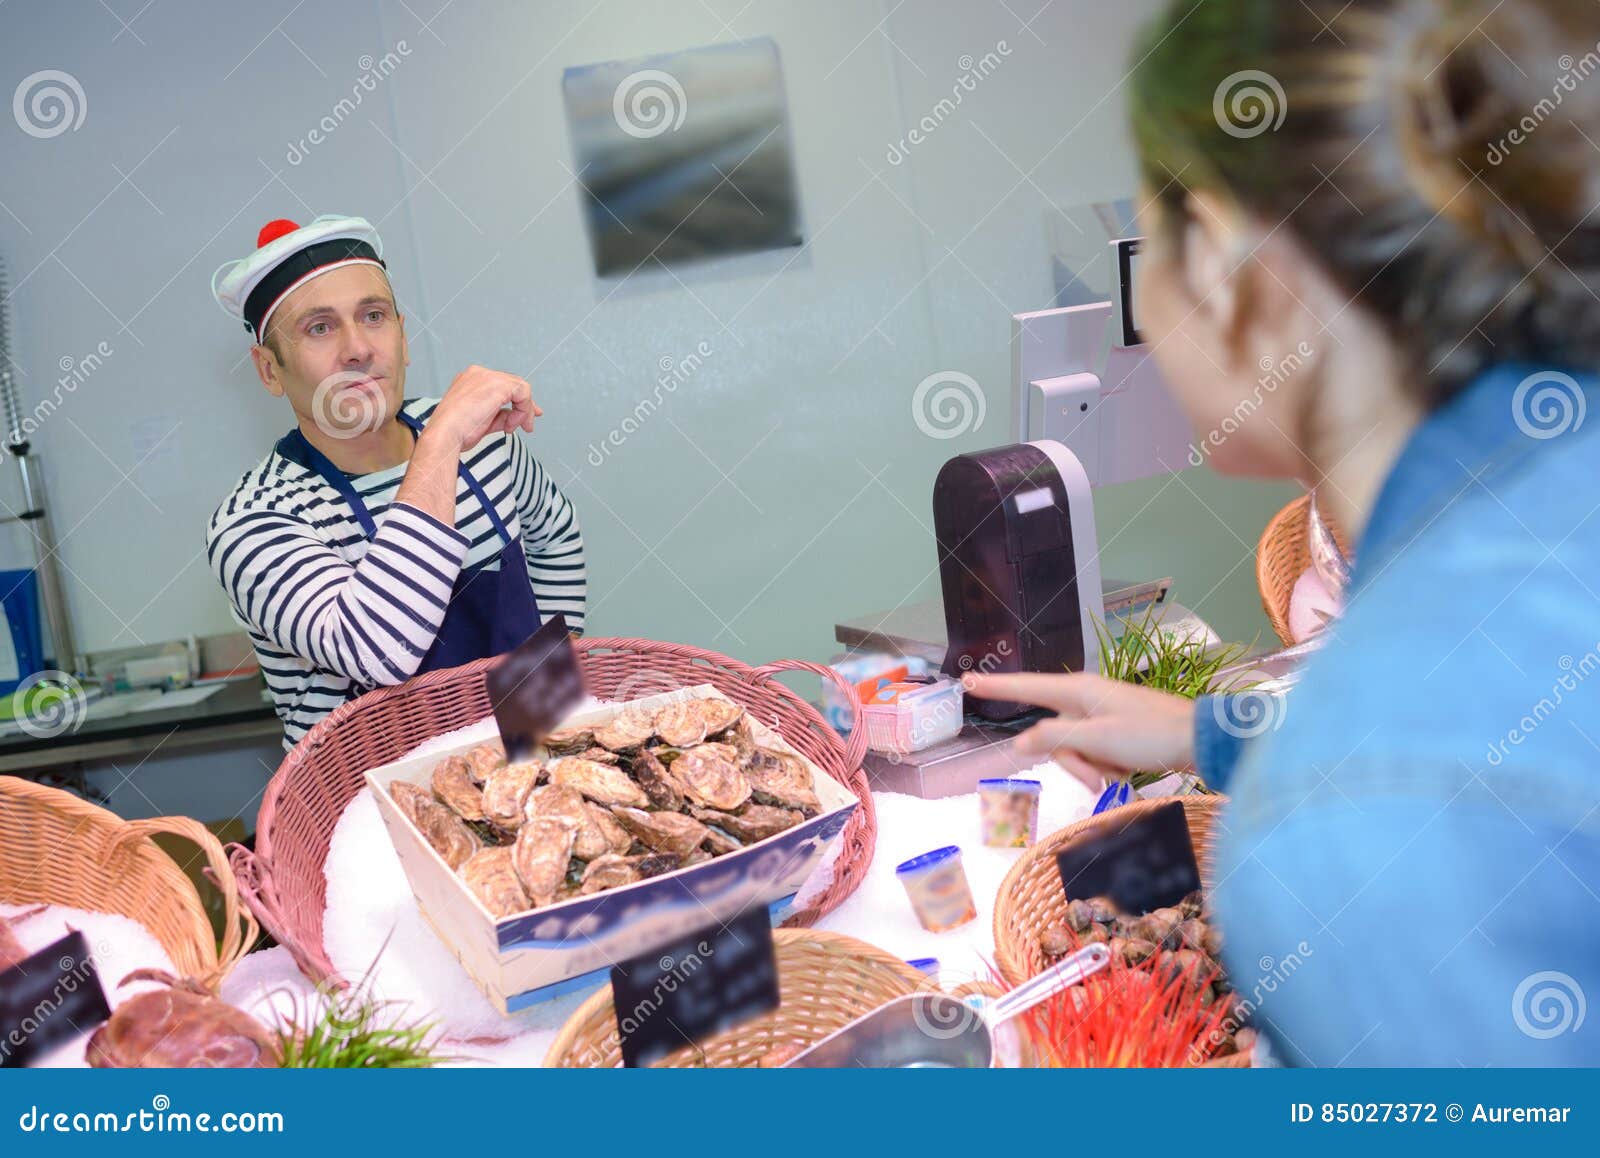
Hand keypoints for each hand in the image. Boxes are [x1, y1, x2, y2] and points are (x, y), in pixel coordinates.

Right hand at [427, 365, 542, 451]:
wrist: (446, 433)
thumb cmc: (456, 431)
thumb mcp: (483, 421)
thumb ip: (500, 415)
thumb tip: (513, 417)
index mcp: (471, 381)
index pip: (501, 386)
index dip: (516, 401)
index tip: (522, 418)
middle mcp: (479, 375)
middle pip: (513, 385)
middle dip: (524, 405)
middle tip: (527, 424)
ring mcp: (487, 376)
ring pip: (520, 388)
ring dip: (523, 411)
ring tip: (512, 427)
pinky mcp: (498, 384)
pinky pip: (523, 392)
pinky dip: (523, 410)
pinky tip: (512, 424)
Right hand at [963, 672, 1196, 790]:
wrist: (1198, 738)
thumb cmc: (1149, 735)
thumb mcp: (1097, 740)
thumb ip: (1055, 739)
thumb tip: (1020, 740)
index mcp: (1077, 691)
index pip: (1025, 687)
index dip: (995, 687)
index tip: (966, 680)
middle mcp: (1085, 698)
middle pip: (1052, 733)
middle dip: (1070, 761)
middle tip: (1096, 779)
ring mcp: (1100, 713)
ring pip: (1072, 746)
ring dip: (1090, 766)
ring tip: (1116, 773)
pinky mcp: (1114, 727)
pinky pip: (1092, 750)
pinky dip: (1104, 764)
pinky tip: (1125, 768)